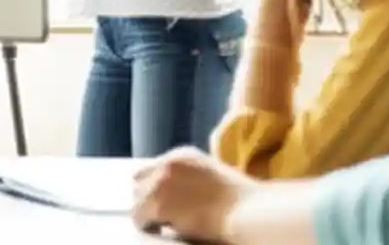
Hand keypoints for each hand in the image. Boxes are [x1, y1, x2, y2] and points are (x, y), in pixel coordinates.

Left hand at [133, 147, 254, 241]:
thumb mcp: (211, 178)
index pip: (152, 168)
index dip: (155, 188)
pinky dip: (149, 226)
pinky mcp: (157, 202)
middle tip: (160, 217)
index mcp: (183, 155)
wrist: (250, 213)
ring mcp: (161, 181)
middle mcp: (168, 163)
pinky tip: (164, 231)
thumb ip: (189, 180)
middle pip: (139, 181)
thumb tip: (172, 196)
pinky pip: (139, 217)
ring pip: (137, 200)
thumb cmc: (241, 204)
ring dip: (149, 213)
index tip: (163, 203)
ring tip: (165, 226)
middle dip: (148, 198)